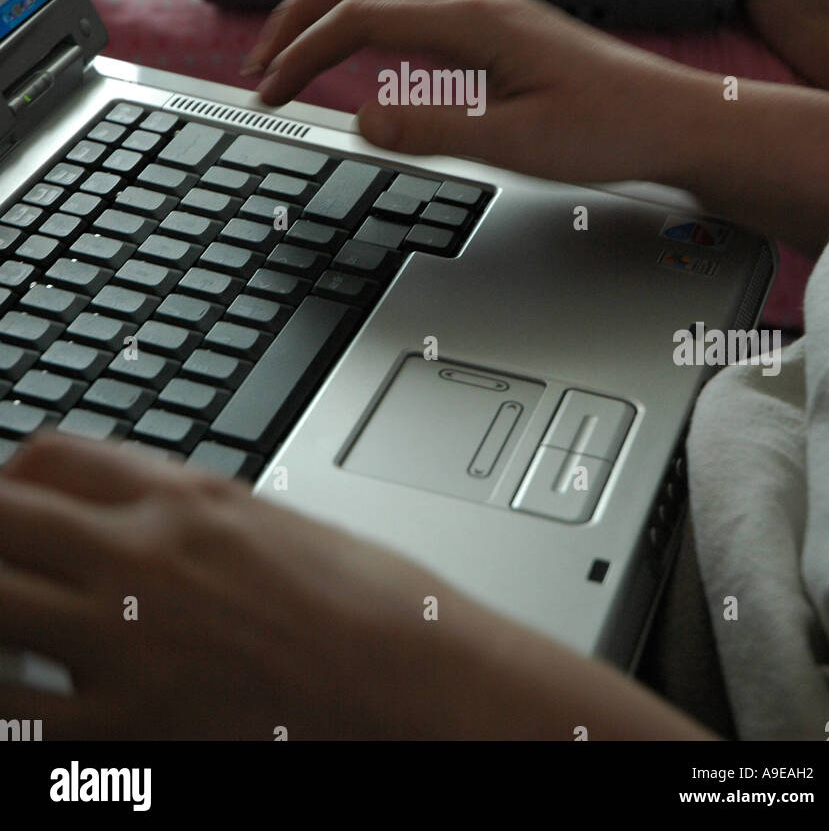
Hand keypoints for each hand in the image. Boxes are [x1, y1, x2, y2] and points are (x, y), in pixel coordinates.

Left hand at [0, 433, 478, 738]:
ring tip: (7, 644)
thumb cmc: (369, 609)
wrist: (418, 688)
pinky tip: (31, 706)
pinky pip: (21, 723)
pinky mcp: (131, 739)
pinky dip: (14, 708)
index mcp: (183, 500)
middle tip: (0, 570)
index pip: (49, 458)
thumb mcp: (270, 525)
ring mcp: (129, 650)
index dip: (8, 481)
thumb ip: (183, 512)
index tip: (8, 506)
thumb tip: (128, 511)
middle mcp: (143, 561)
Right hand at [244, 0, 702, 186]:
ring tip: (292, 58)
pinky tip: (357, 55)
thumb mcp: (520, 142)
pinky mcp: (495, 23)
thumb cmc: (612, 128)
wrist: (676, 118)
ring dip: (328, 12)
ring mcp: (486, 5)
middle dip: (297, 15)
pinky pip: (409, 1)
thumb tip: (360, 119)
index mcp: (475, 20)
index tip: (268, 92)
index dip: (301, 52)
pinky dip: (363, 19)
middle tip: (260, 66)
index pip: (358, 19)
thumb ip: (435, 126)